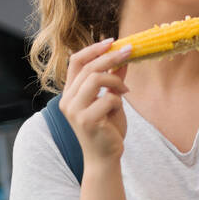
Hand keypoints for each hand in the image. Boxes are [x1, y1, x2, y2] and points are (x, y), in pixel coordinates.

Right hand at [60, 37, 130, 164]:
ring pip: (95, 79)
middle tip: (130, 51)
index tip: (113, 41)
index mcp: (70, 93)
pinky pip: (107, 99)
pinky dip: (118, 100)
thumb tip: (123, 57)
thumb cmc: (108, 129)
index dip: (93, 49)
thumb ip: (113, 79)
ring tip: (125, 89)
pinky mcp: (86, 121)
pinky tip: (120, 107)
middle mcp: (67, 100)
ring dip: (116, 80)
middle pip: (88, 67)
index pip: (76, 61)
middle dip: (111, 57)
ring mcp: (74, 110)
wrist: (105, 157)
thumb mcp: (111, 99)